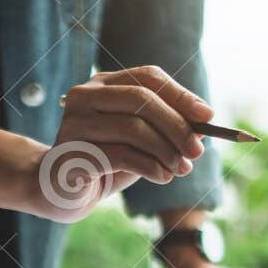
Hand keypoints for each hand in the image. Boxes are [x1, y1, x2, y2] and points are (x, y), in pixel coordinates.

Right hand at [28, 66, 212, 223]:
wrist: (60, 190)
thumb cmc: (104, 161)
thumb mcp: (138, 140)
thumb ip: (164, 128)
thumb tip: (204, 124)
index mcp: (101, 84)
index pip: (147, 77)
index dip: (180, 94)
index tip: (207, 116)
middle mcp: (84, 97)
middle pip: (142, 99)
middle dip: (177, 125)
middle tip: (198, 149)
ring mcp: (75, 123)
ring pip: (134, 128)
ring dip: (167, 151)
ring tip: (181, 169)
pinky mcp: (73, 153)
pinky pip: (123, 155)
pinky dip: (151, 167)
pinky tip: (163, 177)